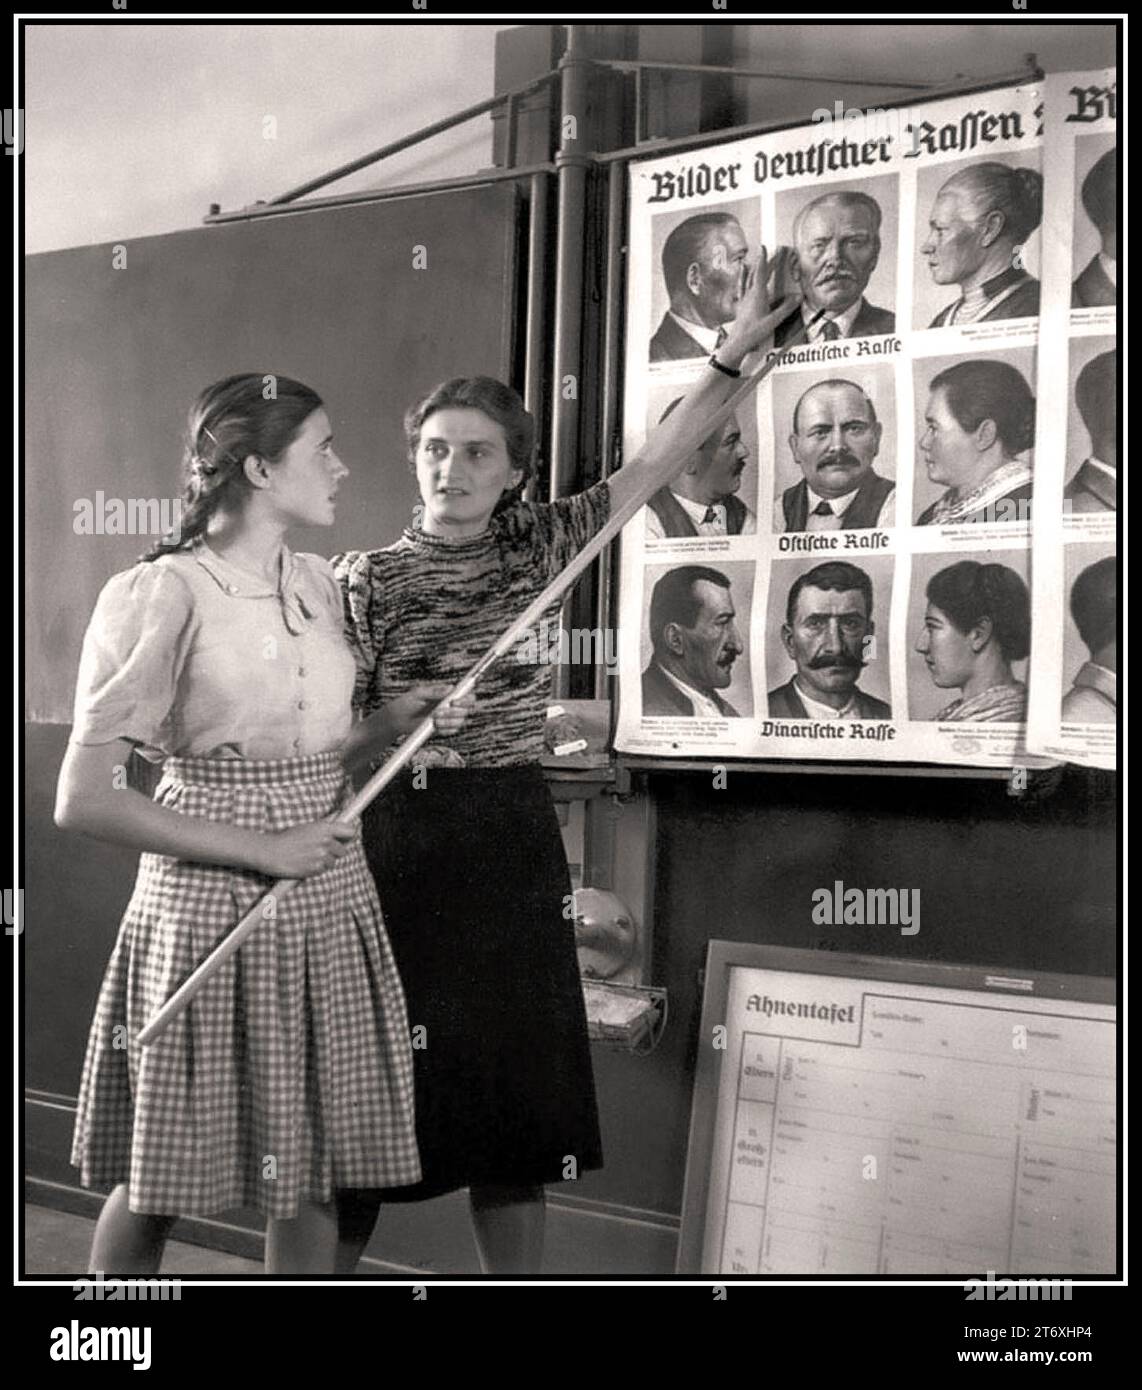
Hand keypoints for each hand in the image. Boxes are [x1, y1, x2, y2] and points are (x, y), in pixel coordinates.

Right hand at [256, 818, 357, 878]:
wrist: (271, 852)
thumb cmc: (287, 837)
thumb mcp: (307, 826)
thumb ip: (326, 823)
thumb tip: (339, 815)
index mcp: (324, 828)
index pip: (350, 832)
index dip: (348, 836)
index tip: (345, 838)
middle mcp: (325, 842)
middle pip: (343, 850)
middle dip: (335, 850)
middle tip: (321, 849)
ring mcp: (321, 857)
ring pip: (333, 861)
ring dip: (325, 860)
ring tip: (310, 856)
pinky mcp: (316, 869)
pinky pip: (323, 870)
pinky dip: (317, 868)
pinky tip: (306, 863)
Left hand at [387, 683, 474, 739]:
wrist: (396, 720)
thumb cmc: (405, 703)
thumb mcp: (418, 694)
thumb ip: (434, 691)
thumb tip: (450, 688)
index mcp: (446, 693)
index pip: (465, 693)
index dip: (466, 698)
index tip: (455, 701)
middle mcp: (450, 705)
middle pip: (467, 708)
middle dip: (455, 711)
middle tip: (439, 711)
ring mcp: (448, 718)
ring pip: (460, 721)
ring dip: (448, 721)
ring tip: (434, 718)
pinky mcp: (443, 729)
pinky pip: (453, 730)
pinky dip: (445, 729)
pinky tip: (435, 726)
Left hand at [720, 244, 802, 363]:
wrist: (738, 342)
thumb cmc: (753, 332)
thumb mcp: (774, 320)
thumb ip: (786, 308)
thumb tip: (797, 297)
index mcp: (757, 294)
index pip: (761, 272)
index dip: (764, 259)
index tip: (765, 247)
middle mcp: (749, 294)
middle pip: (756, 274)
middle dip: (762, 263)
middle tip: (768, 254)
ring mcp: (743, 300)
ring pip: (746, 281)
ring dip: (749, 271)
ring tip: (747, 263)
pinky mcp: (740, 307)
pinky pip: (741, 290)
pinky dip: (741, 283)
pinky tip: (741, 283)